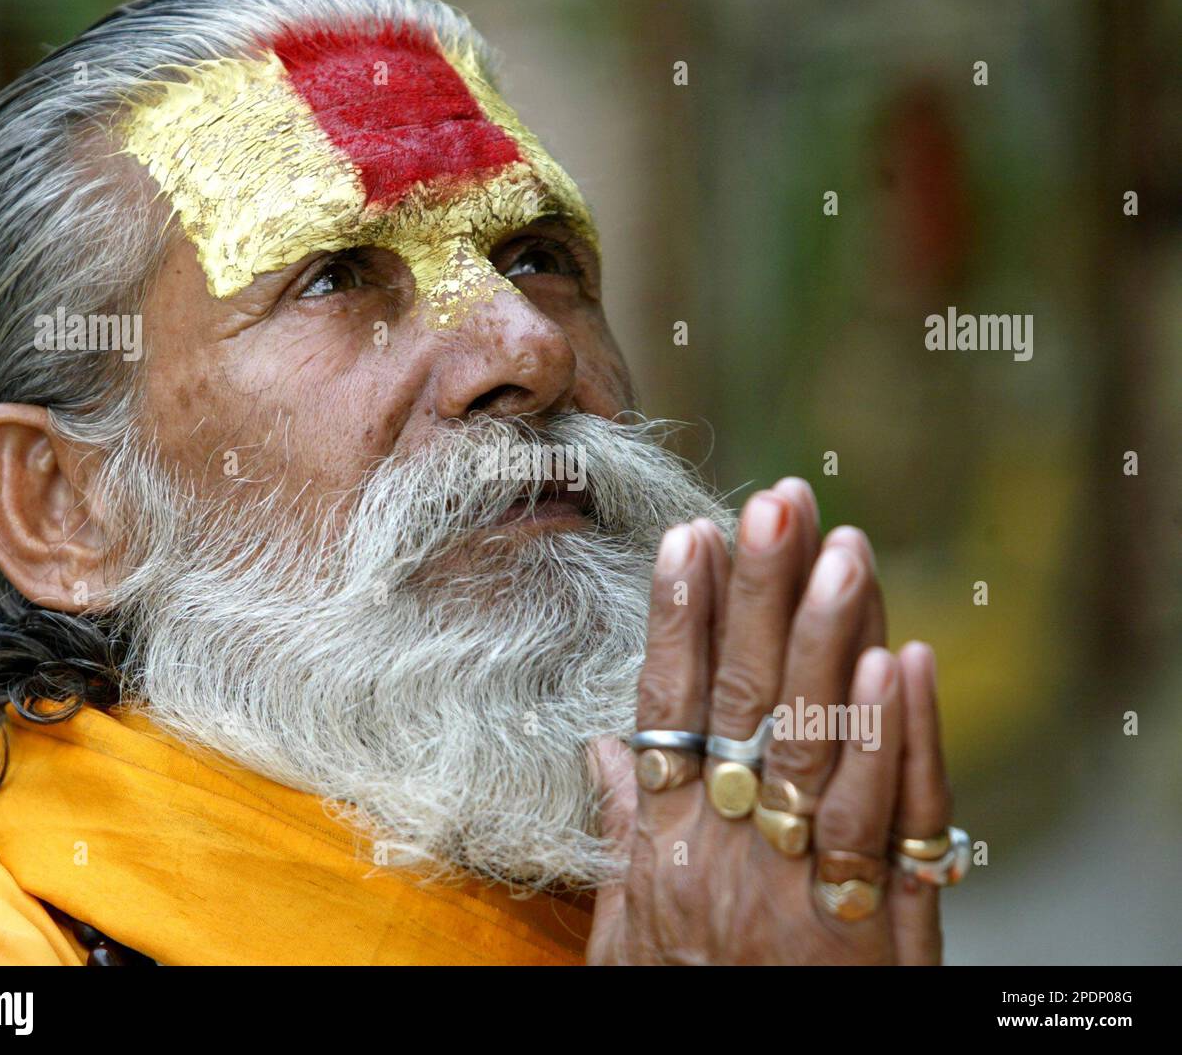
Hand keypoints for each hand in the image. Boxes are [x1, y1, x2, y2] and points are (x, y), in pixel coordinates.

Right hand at [586, 478, 952, 964]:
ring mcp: (803, 884)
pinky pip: (893, 821)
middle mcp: (727, 852)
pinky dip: (905, 736)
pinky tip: (909, 659)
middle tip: (775, 505)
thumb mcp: (626, 933)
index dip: (680, 618)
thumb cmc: (687, 1009)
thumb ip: (620, 833)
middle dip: (760, 595)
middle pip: (745, 703)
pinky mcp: (878, 923)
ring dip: (837, 641)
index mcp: (661, 846)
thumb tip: (601, 746)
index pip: (666, 706)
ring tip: (844, 548)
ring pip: (820, 744)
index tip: (692, 537)